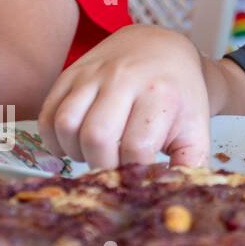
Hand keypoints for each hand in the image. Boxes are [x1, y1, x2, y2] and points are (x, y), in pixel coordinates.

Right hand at [37, 25, 210, 169]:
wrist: (161, 47)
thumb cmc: (178, 94)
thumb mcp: (195, 126)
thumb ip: (191, 163)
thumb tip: (178, 198)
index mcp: (161, 94)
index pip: (137, 146)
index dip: (134, 169)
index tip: (138, 173)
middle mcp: (125, 79)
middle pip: (97, 136)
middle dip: (102, 164)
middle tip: (114, 166)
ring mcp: (94, 74)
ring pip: (66, 124)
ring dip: (75, 151)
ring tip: (95, 153)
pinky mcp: (71, 74)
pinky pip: (48, 114)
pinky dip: (54, 139)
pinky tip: (75, 144)